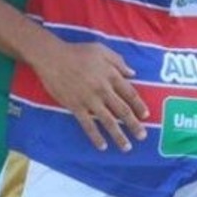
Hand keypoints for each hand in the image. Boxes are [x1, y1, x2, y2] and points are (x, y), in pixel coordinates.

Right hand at [29, 37, 147, 151]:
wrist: (51, 56)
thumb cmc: (76, 51)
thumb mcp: (100, 49)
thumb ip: (117, 60)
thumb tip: (132, 73)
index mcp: (110, 75)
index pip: (130, 94)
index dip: (139, 106)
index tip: (145, 116)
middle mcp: (103, 90)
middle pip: (123, 111)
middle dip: (134, 125)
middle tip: (142, 136)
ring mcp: (90, 100)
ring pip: (109, 121)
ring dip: (119, 136)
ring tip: (127, 147)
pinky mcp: (76, 106)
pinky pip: (88, 125)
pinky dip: (96, 137)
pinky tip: (102, 146)